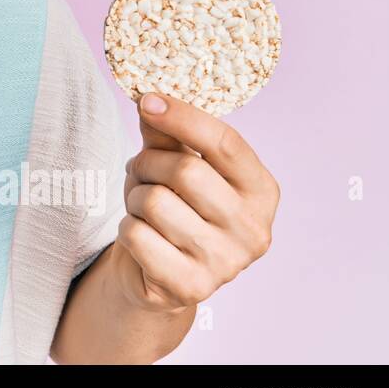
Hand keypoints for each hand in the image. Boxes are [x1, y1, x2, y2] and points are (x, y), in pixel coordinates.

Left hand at [113, 91, 279, 312]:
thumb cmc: (173, 209)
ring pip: (154, 202)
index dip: (183, 117)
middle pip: (185, 171)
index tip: (147, 100)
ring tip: (142, 208)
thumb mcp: (175, 166)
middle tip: (139, 170)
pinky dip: (126, 229)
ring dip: (133, 197)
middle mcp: (254, 229)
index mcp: (261, 191)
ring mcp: (226, 263)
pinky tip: (141, 237)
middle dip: (147, 163)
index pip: (226, 143)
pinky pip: (136, 235)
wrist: (158, 275)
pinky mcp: (192, 287)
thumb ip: (167, 136)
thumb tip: (149, 101)